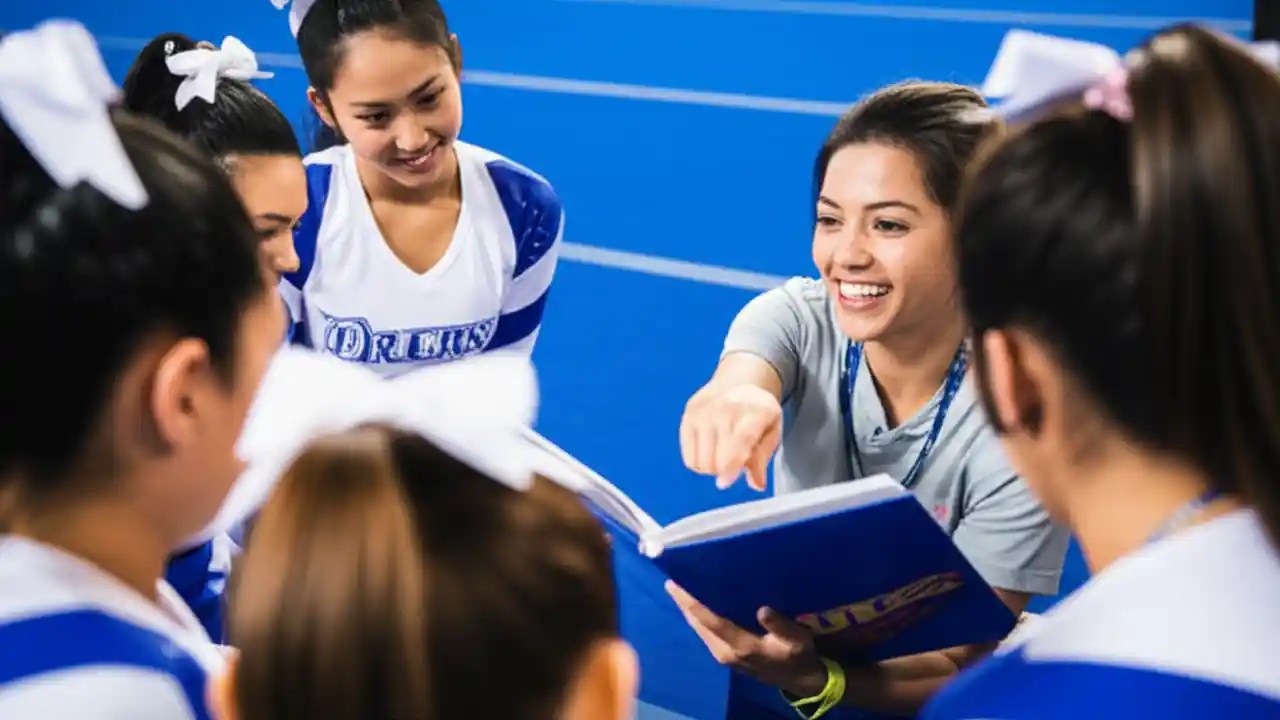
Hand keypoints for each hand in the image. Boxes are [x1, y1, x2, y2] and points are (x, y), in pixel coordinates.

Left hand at [666, 581, 826, 697]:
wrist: (796, 678)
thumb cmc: (797, 655)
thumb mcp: (797, 639)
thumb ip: (781, 626)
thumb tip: (762, 610)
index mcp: (742, 646)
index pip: (711, 621)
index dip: (692, 603)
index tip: (677, 585)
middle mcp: (725, 651)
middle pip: (697, 624)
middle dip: (683, 603)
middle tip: (671, 580)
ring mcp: (722, 654)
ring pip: (698, 629)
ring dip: (687, 610)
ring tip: (679, 588)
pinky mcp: (723, 654)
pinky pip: (704, 632)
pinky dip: (696, 617)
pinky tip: (694, 604)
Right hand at [679, 382, 781, 490]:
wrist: (738, 381)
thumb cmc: (756, 413)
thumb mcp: (771, 432)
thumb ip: (762, 459)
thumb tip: (757, 485)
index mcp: (755, 411)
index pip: (739, 441)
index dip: (731, 466)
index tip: (724, 483)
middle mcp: (727, 407)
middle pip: (717, 458)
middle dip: (725, 470)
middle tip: (734, 462)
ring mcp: (705, 410)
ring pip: (701, 461)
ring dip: (711, 469)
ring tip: (722, 456)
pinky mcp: (689, 415)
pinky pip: (689, 457)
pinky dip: (698, 463)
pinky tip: (709, 452)